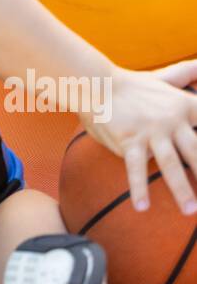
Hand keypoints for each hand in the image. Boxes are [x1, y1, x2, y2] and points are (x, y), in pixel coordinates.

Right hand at [85, 60, 196, 212]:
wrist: (97, 83)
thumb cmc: (133, 85)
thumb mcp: (165, 77)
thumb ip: (187, 73)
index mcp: (183, 105)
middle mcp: (171, 118)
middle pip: (196, 150)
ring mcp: (150, 130)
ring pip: (171, 163)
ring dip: (181, 188)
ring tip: (190, 210)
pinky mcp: (129, 139)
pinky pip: (135, 168)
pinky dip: (139, 189)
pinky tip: (142, 207)